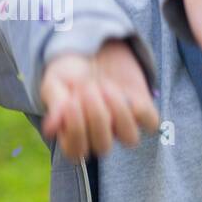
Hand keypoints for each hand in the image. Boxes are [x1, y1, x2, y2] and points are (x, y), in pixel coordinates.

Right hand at [39, 39, 159, 161]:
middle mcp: (100, 136)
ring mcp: (122, 125)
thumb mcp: (55, 83)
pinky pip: (151, 122)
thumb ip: (55, 105)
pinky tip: (125, 92)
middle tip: (87, 87)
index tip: (70, 102)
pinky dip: (140, 108)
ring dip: (118, 112)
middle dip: (95, 115)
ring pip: (130, 138)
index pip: (76, 152)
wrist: (91, 49)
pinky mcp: (142, 110)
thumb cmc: (68, 73)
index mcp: (75, 135)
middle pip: (103, 146)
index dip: (75, 129)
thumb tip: (50, 129)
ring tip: (105, 87)